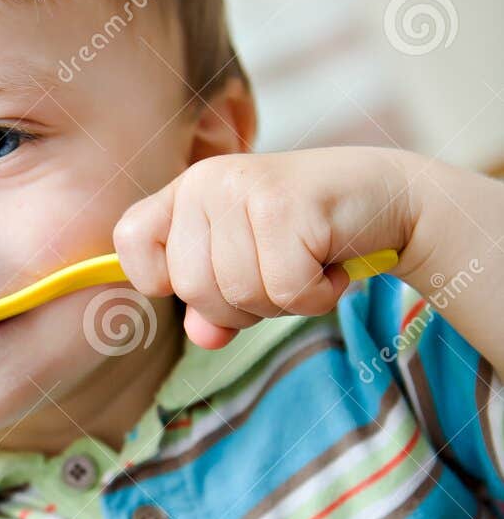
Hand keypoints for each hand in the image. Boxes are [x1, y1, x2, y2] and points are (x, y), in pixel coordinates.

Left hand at [113, 146, 415, 348]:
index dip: (160, 279)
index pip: (129, 243)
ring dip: (284, 301)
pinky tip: (332, 266)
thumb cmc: (310, 236)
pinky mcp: (285, 205)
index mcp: (185, 192)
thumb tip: (203, 337)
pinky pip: (284, 291)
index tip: (212, 275)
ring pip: (239, 294)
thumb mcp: (252, 268)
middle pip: (192, 289)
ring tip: (309, 264)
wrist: (389, 197)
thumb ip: (217, 305)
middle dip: (242, 305)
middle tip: (282, 273)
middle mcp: (205, 181)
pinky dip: (316, 296)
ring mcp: (243, 188)